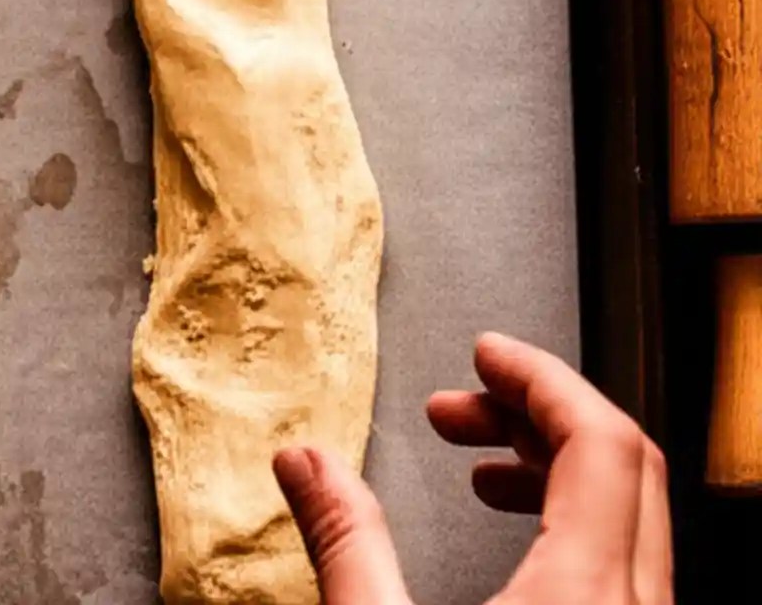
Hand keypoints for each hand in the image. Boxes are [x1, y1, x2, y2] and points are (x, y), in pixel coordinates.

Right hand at [274, 333, 672, 604]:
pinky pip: (627, 564)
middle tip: (463, 404)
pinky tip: (520, 538)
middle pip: (621, 465)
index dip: (540, 378)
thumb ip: (345, 541)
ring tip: (480, 467)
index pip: (598, 440)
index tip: (488, 353)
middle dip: (537, 415)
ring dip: (555, 470)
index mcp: (582, 592)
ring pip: (632, 517)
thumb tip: (303, 462)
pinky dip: (576, 525)